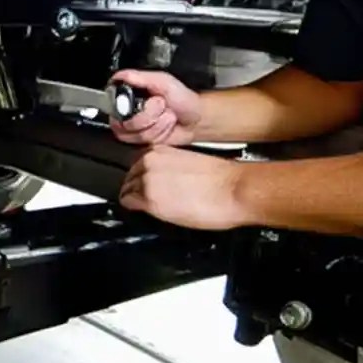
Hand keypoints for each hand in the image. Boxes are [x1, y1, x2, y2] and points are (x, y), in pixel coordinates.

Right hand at [107, 70, 202, 146]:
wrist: (196, 119)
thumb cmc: (183, 99)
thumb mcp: (163, 81)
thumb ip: (140, 77)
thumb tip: (118, 76)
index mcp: (130, 96)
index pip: (114, 105)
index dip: (131, 107)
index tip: (147, 101)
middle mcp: (129, 113)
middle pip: (126, 123)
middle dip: (150, 116)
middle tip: (162, 107)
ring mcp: (135, 129)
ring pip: (136, 134)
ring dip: (157, 125)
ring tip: (166, 117)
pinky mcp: (143, 141)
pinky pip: (144, 142)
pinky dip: (160, 134)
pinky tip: (165, 127)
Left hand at [119, 146, 251, 230]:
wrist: (235, 189)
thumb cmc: (223, 178)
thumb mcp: (190, 162)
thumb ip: (170, 167)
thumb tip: (165, 178)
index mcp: (160, 150)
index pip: (137, 164)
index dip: (143, 177)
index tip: (150, 184)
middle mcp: (149, 162)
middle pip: (130, 177)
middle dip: (138, 188)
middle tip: (153, 198)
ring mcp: (147, 181)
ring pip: (127, 190)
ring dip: (137, 198)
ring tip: (156, 206)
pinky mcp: (150, 201)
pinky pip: (129, 204)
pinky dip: (137, 208)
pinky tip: (153, 212)